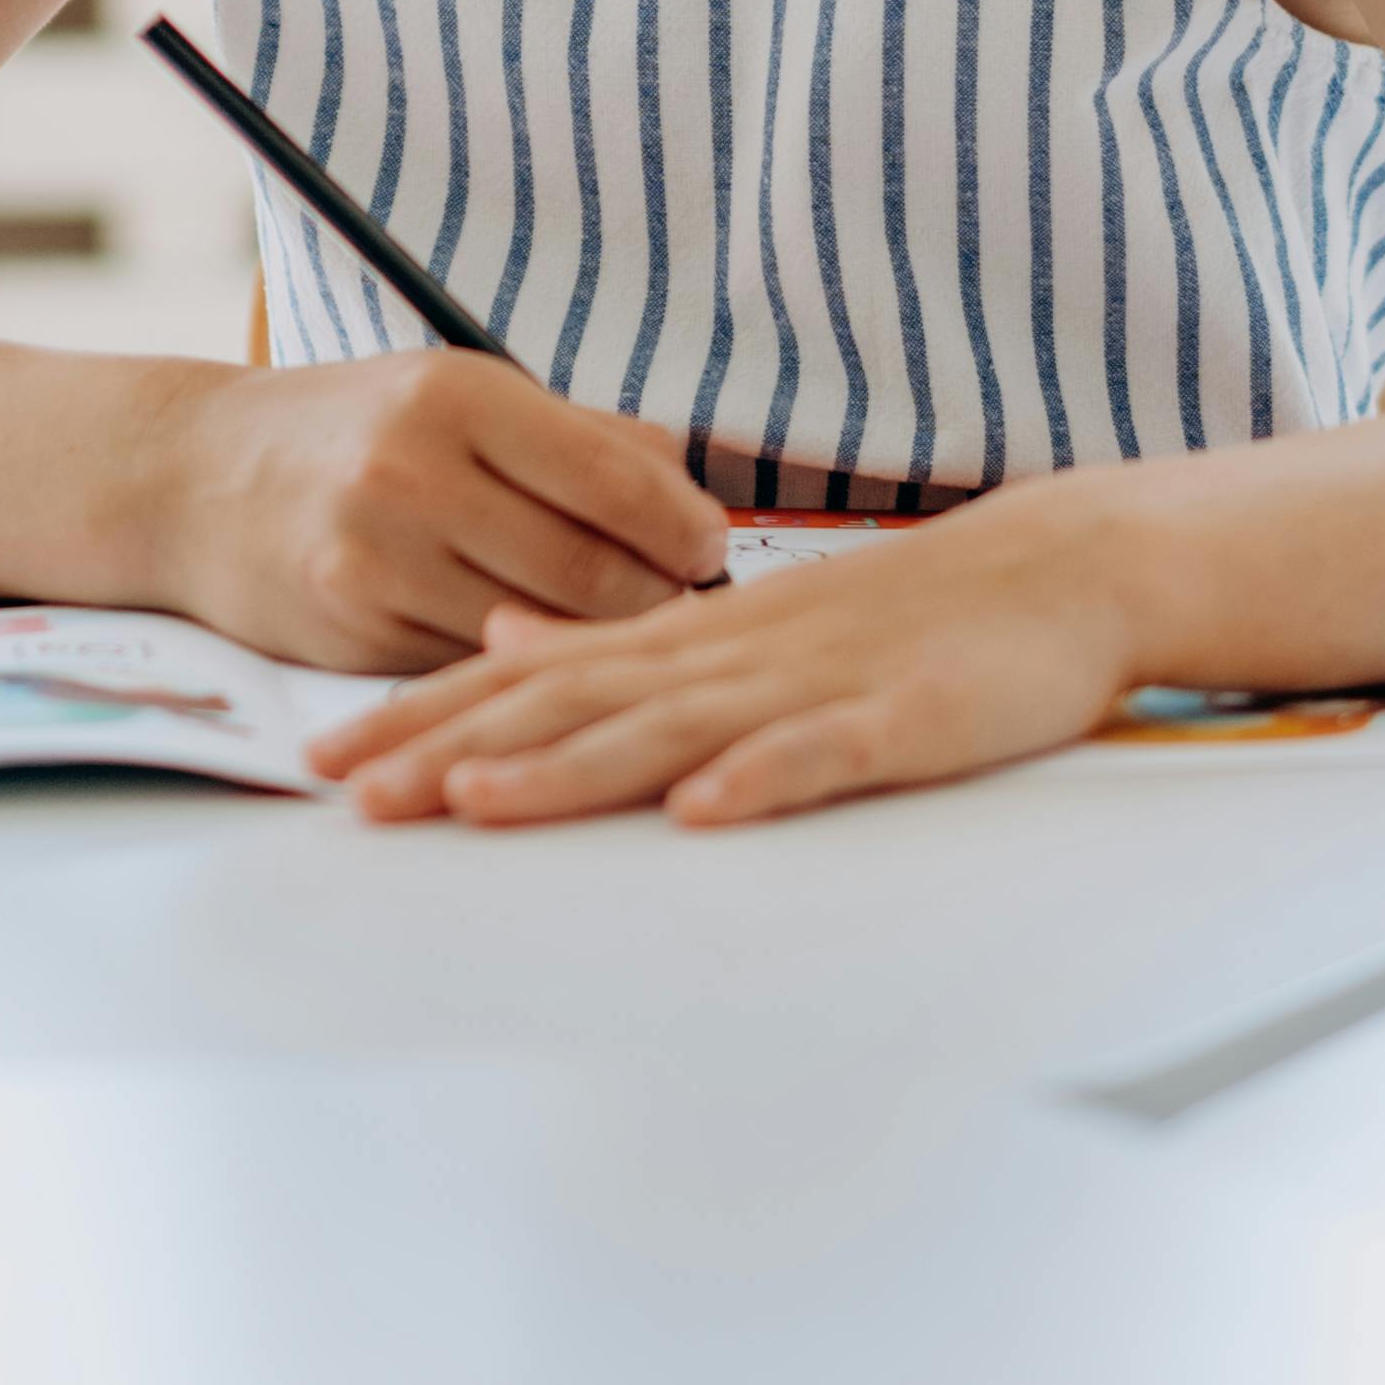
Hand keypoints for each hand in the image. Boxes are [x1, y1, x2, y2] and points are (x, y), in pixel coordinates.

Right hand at [161, 351, 727, 674]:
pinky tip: (549, 664)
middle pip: (587, 568)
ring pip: (540, 631)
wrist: (191, 479)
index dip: (681, 528)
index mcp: (458, 396)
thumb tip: (687, 489)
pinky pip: (474, 666)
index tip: (710, 550)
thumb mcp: (455, 395)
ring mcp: (377, 557)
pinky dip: (522, 669)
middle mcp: (414, 473)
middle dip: (657, 599)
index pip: (610, 478)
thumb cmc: (351, 431)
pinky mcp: (351, 630)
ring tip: (636, 639)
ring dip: (600, 644)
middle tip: (690, 607)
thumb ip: (575, 435)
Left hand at [305, 484, 1154, 826]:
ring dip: (569, 768)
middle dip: (455, 750)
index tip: (327, 756)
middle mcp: (728, 655)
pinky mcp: (899, 719)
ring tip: (473, 805)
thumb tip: (501, 643)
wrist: (1057, 572)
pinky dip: (757, 779)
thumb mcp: (743, 622)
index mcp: (689, 638)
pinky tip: (701, 812)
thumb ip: (623, 644)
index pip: (530, 678)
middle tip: (350, 792)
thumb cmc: (903, 615)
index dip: (426, 716)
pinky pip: (819, 755)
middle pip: (571, 705)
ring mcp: (811, 685)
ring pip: (671, 727)